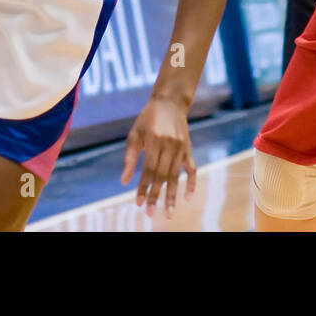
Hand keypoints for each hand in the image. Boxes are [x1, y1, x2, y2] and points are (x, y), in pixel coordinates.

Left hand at [120, 94, 195, 218]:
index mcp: (154, 140)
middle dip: (156, 195)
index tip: (139, 204)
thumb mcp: (134, 134)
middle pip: (162, 175)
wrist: (169, 102)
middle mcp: (169, 144)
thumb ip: (129, 158)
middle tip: (151, 213)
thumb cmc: (147, 119)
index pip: (148, 170)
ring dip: (172, 195)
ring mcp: (181, 147)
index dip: (143, 187)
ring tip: (169, 213)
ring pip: (176, 175)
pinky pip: (192, 169)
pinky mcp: (189, 148)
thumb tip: (123, 182)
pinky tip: (187, 198)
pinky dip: (191, 184)